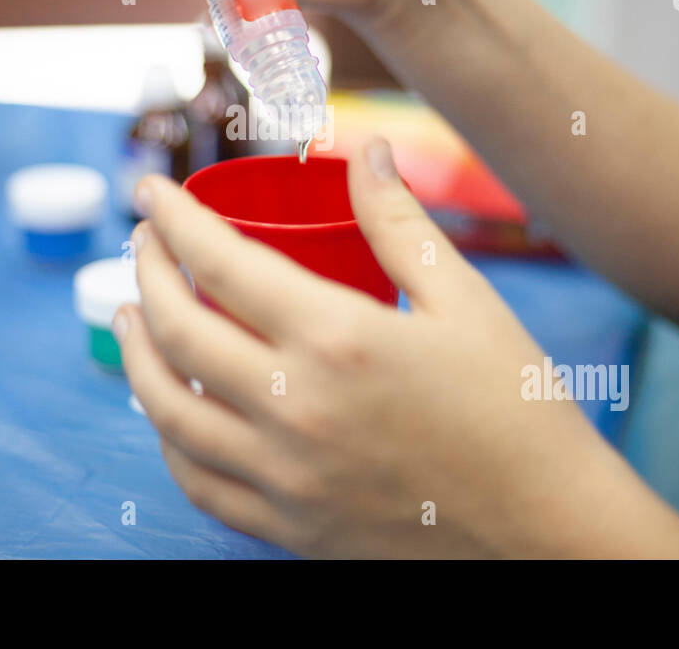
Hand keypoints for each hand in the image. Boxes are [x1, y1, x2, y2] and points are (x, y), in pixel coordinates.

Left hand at [114, 138, 678, 557]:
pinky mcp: (290, 528)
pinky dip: (168, 441)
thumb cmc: (516, 408)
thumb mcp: (465, 299)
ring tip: (130, 318)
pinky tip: (171, 412)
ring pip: (169, 413)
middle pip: (177, 333)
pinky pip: (198, 484)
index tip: (151, 194)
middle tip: (142, 247)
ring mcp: (285, 477)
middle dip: (144, 276)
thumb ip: (400, 222)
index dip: (173, 220)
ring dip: (135, 356)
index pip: (220, 263)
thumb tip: (366, 150)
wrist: (548, 528)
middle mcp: (295, 410)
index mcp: (337, 340)